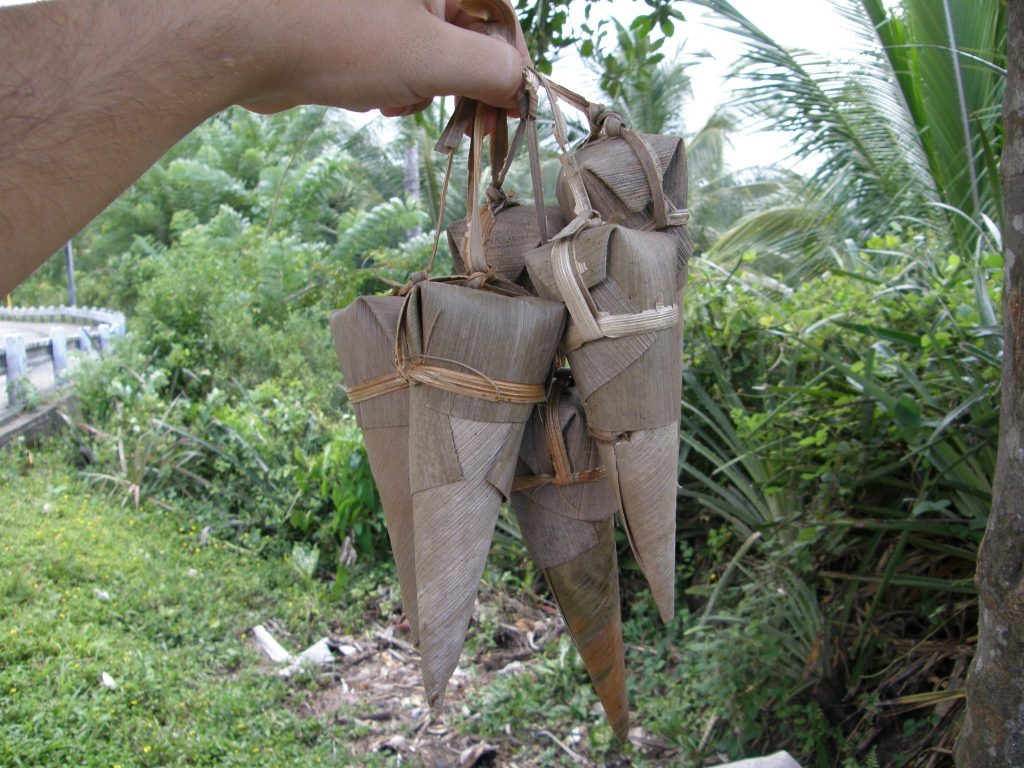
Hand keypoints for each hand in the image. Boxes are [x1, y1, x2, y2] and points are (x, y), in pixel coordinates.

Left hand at [237, 0, 530, 116]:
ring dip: (423, 87)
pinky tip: (374, 98)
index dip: (510, 64)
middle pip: (466, 33)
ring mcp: (382, 5)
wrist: (242, 40)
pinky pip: (395, 57)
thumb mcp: (432, 58)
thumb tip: (522, 85)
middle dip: (460, 81)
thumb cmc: (337, 37)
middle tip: (463, 122)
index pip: (498, 15)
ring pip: (430, 51)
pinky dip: (394, 83)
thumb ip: (490, 70)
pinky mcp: (356, 24)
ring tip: (397, 100)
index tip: (513, 108)